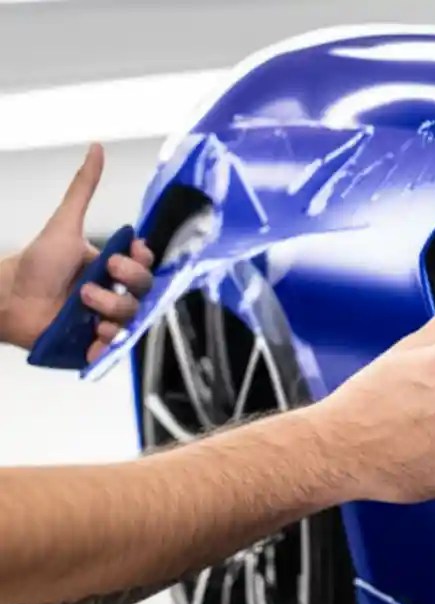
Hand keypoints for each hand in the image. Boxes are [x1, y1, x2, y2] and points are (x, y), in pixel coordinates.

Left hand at [0, 144, 154, 361]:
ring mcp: (107, 319)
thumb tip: (97, 148)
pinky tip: (94, 331)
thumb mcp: (65, 223)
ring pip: (132, 318)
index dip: (141, 262)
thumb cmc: (35, 263)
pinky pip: (118, 348)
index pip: (146, 266)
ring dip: (111, 308)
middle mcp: (115, 292)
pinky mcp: (95, 345)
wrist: (8, 298)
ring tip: (83, 304)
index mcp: (113, 268)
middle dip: (124, 285)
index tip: (126, 254)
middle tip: (93, 281)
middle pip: (144, 292)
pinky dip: (110, 342)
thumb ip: (83, 188)